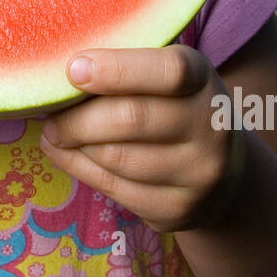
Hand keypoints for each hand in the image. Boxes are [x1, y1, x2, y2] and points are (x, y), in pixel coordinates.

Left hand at [38, 45, 247, 234]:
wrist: (226, 173)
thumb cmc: (177, 109)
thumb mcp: (168, 79)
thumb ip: (127, 68)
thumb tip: (59, 72)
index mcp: (204, 80)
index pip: (169, 72)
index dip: (117, 70)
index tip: (74, 69)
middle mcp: (210, 126)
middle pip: (131, 118)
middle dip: (78, 118)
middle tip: (50, 114)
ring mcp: (198, 173)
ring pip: (116, 157)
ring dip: (75, 144)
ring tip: (56, 132)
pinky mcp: (177, 208)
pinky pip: (114, 188)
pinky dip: (81, 168)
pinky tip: (68, 154)